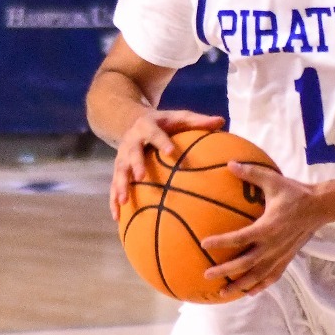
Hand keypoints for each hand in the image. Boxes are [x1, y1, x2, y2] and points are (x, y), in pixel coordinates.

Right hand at [110, 108, 224, 218]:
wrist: (132, 121)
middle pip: (132, 153)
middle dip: (135, 164)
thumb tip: (221, 122)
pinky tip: (117, 217)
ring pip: (120, 171)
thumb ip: (198, 121)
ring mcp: (122, 156)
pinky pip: (114, 185)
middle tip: (141, 177)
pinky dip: (114, 201)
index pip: (155, 134)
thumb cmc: (164, 123)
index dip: (162, 142)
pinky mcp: (117, 169)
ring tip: (124, 201)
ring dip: (120, 186)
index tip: (170, 152)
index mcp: (147, 126)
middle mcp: (132, 141)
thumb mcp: (178, 118)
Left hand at [201, 163, 333, 296]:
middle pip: (245, 264)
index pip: (240, 238)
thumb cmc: (295, 193)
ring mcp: (280, 255)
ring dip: (240, 285)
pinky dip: (260, 285)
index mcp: (267, 227)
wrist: (320, 207)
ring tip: (223, 292)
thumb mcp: (273, 180)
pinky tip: (249, 292)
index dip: (222, 242)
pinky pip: (272, 276)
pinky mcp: (287, 258)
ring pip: (257, 275)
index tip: (204, 244)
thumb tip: (230, 163)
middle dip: (225, 271)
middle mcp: (273, 246)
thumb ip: (251, 173)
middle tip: (207, 275)